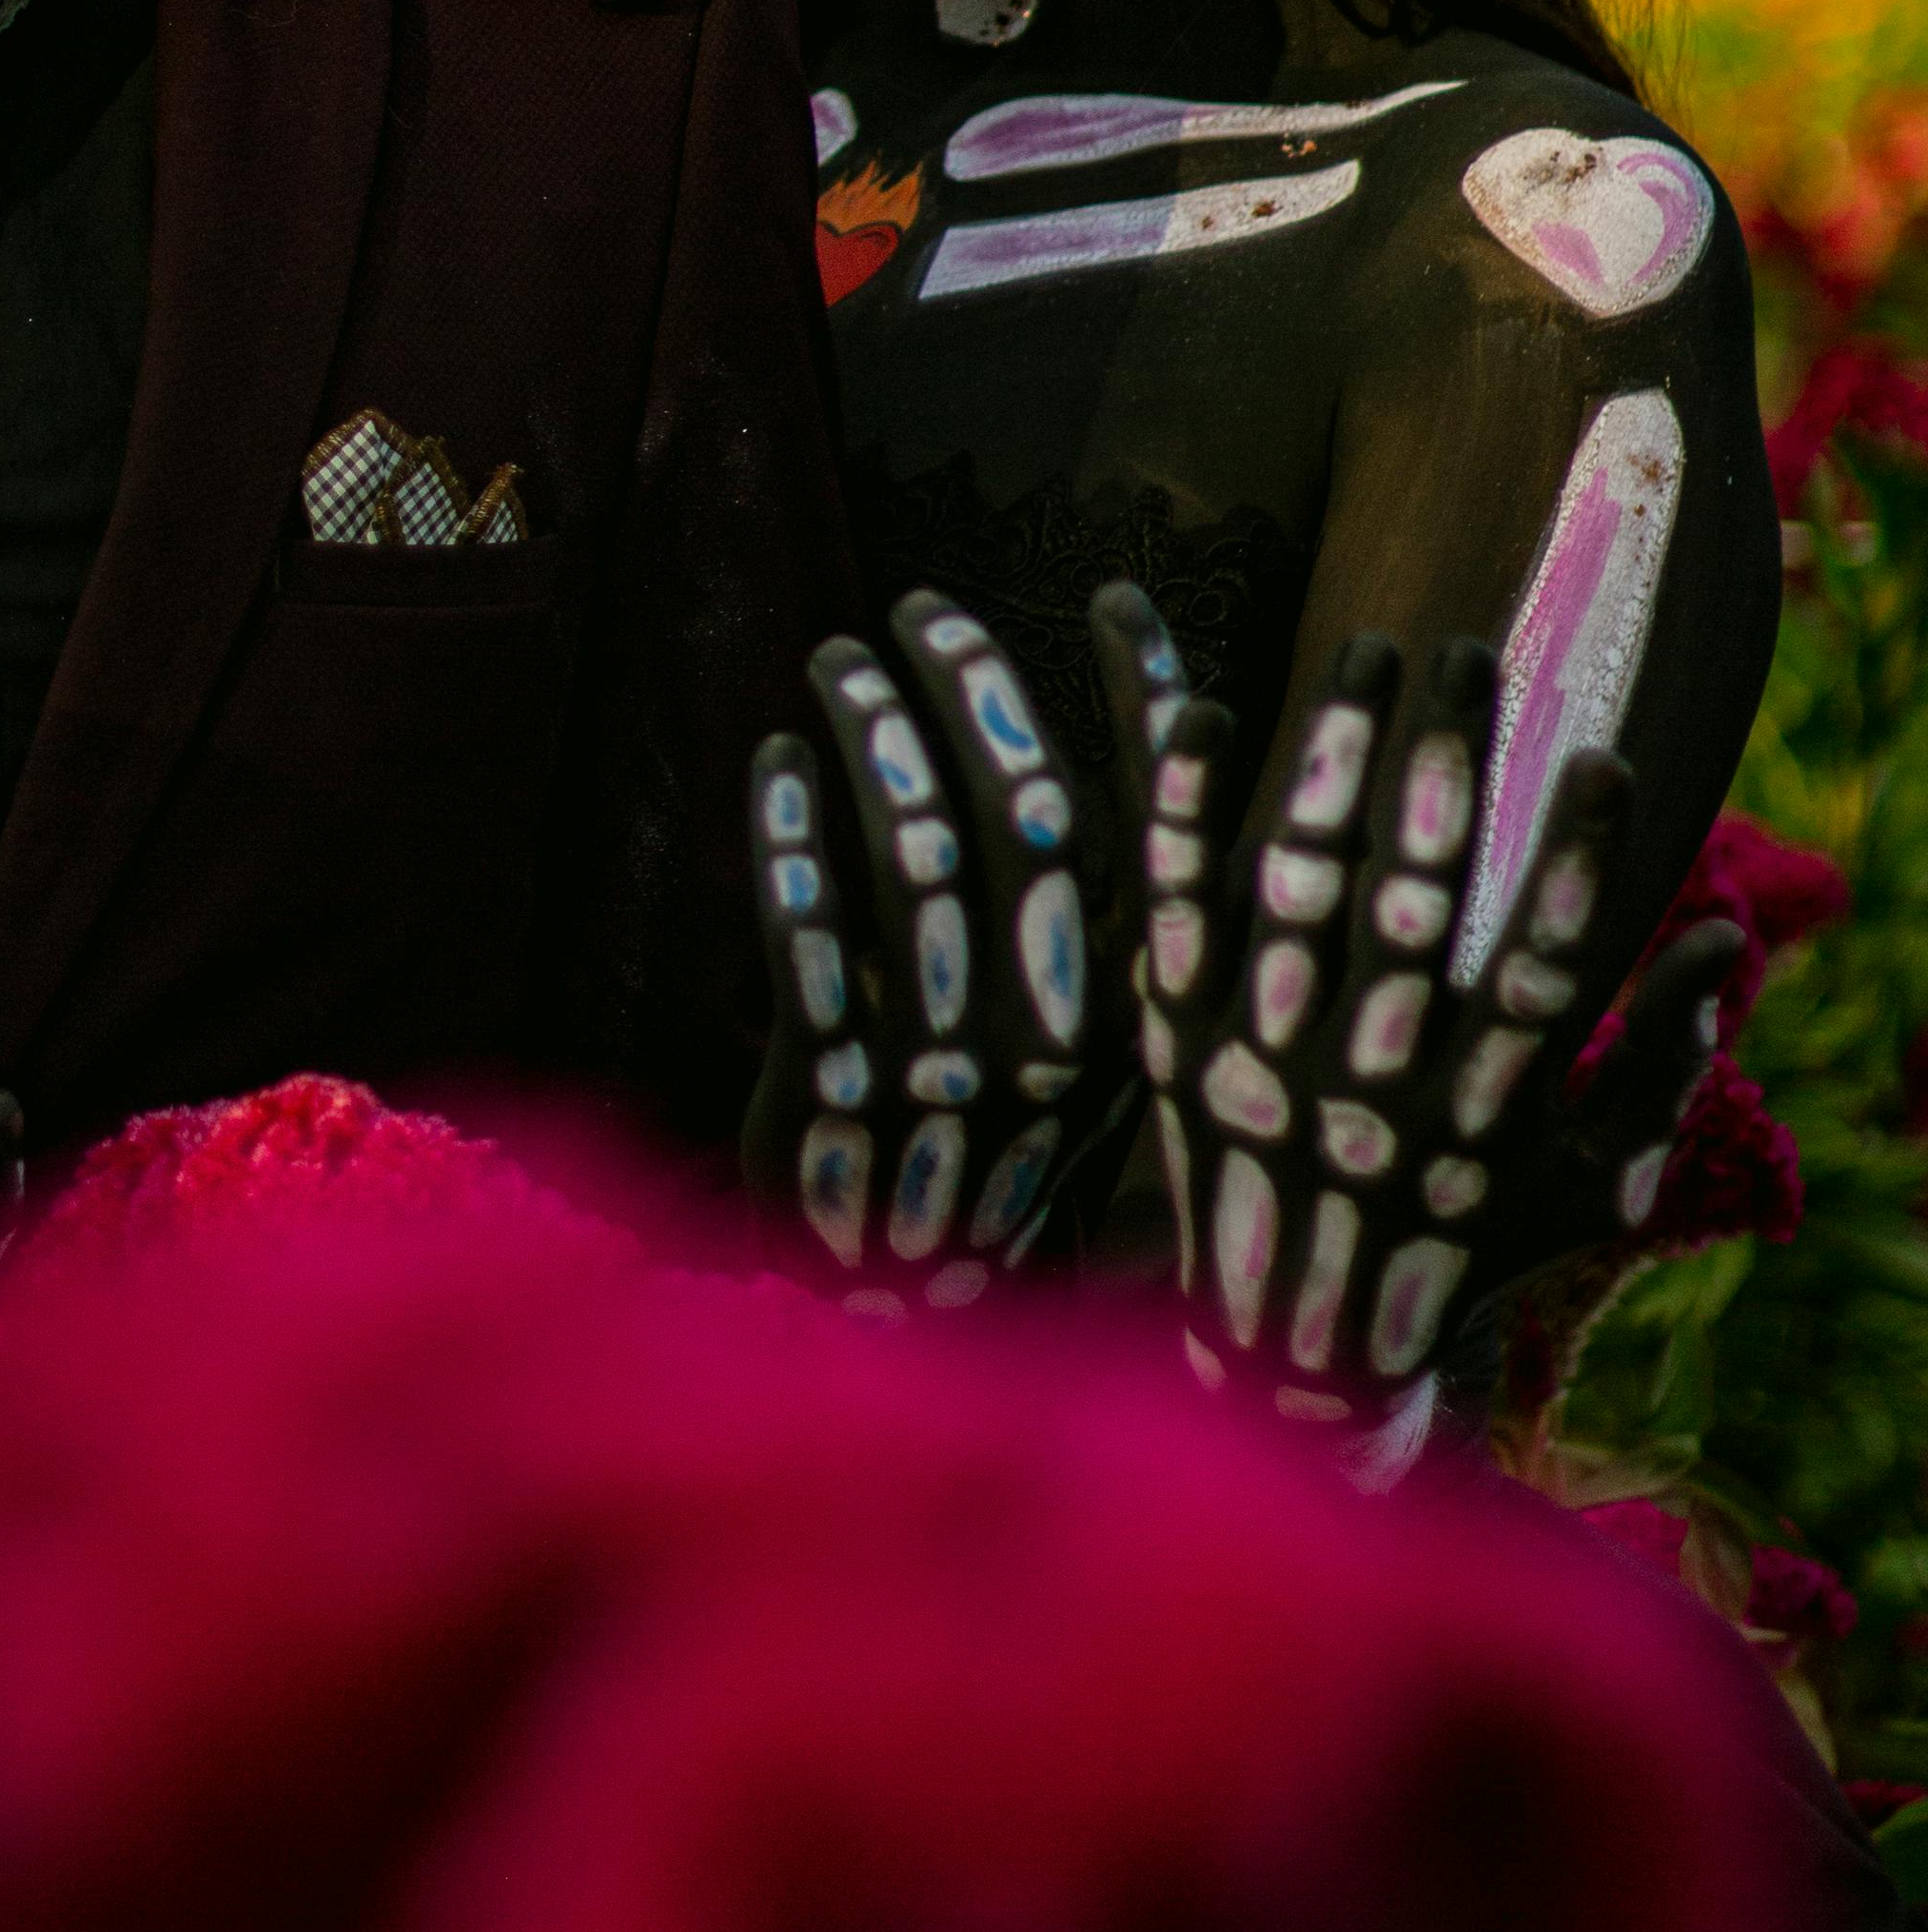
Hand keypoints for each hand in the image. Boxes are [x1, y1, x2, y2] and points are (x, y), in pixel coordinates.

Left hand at [747, 586, 1123, 1308]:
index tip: (1117, 599)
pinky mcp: (837, 1093)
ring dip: (874, 742)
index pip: (1153, 830)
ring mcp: (941, 1064)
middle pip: (1022, 819)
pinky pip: (812, 940)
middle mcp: (1049, 1033)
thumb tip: (1137, 768)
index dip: (1142, 707)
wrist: (915, 1331)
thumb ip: (1105, 934)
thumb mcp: (1088, 1054)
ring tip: (837, 663)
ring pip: (914, 862)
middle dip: (972, 693)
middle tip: (921, 610)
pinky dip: (793, 839)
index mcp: (1129, 1016)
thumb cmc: (998, 1163)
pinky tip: (778, 765)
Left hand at [1090, 596, 1743, 1444]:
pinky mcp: (1176, 1045)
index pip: (1541, 971)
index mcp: (1479, 1115)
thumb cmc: (1464, 1245)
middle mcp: (1373, 1084)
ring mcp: (1266, 1062)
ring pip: (1301, 892)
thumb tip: (1716, 942)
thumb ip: (1658, 1070)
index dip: (1575, 867)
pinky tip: (1206, 710)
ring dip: (1333, 762)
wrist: (1292, 1348)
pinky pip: (1173, 910)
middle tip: (1464, 654)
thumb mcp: (1583, 1187)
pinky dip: (1187, 811)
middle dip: (1442, 772)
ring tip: (1369, 654)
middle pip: (1414, 907)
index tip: (1603, 760)